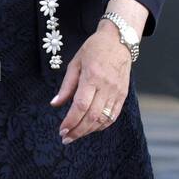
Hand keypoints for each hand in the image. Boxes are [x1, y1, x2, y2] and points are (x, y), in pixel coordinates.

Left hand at [51, 20, 130, 142]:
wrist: (119, 40)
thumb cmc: (94, 49)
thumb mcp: (75, 63)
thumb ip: (66, 86)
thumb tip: (55, 104)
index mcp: (92, 76)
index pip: (81, 105)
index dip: (71, 121)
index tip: (62, 130)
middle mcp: (106, 86)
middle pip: (92, 116)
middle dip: (78, 130)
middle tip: (66, 138)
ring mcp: (117, 91)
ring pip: (103, 118)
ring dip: (89, 130)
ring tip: (77, 135)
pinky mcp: (123, 94)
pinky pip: (113, 115)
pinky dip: (102, 125)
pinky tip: (92, 128)